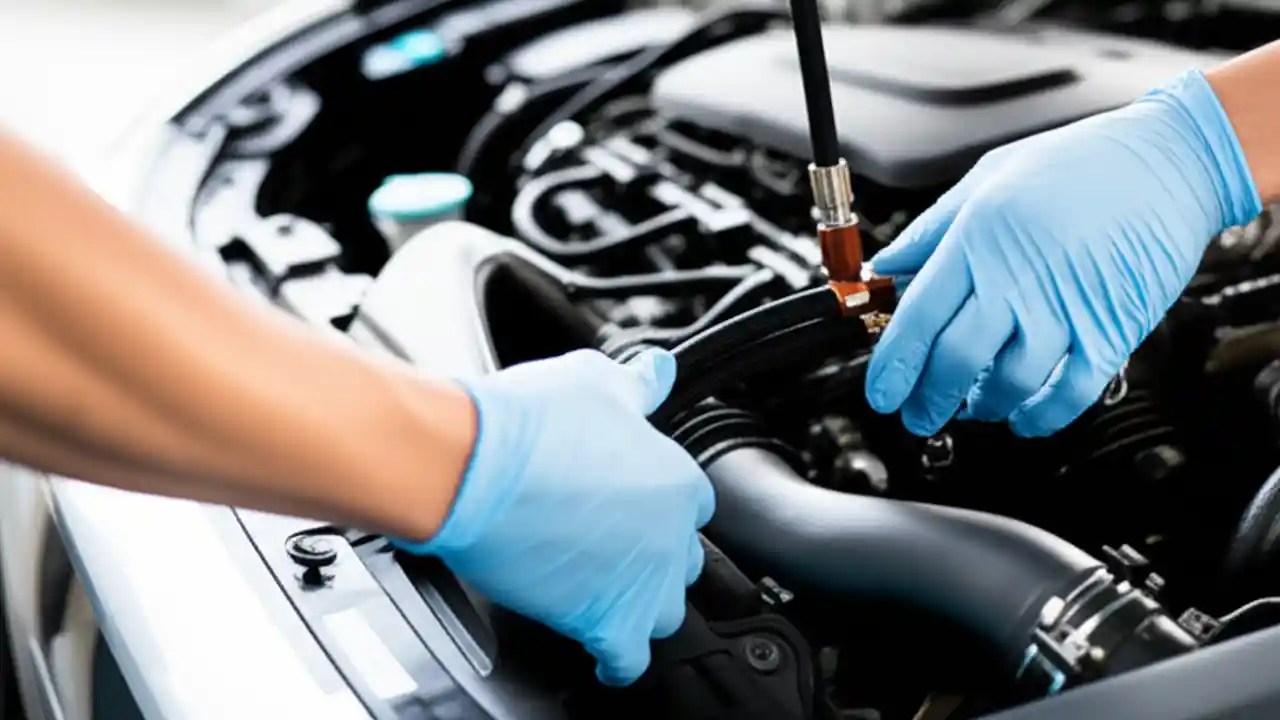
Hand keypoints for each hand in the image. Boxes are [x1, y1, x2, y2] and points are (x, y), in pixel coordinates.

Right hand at [394, 349, 713, 685]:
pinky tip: (604, 654)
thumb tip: (658, 372)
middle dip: (652, 555)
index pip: (693, 503)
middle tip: (611, 545)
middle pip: (682, 560)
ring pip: (665, 613)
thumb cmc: (524, 423)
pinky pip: (629, 661)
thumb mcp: (593, 381)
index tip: (633, 504)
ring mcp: (642, 582)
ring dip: (640, 606)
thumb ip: (636, 385)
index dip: (660, 505)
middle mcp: (671, 534)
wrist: (470, 465)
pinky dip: (618, 661)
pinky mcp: (605, 621)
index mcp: (676, 478)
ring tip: (606, 594)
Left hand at [865, 71, 1261, 437]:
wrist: (1170, 160)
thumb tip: (887, 267)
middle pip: (956, 359)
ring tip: (973, 407)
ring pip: (1009, 383)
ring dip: (984, 406)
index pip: (919, 317)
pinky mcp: (1112, 329)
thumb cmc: (1079, 164)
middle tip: (917, 415)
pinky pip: (1070, 393)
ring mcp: (1067, 306)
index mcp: (979, 238)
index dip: (895, 365)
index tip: (881, 392)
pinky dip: (1042, 417)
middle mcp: (1018, 277)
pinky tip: (1025, 417)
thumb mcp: (988, 178)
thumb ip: (933, 229)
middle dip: (928, 399)